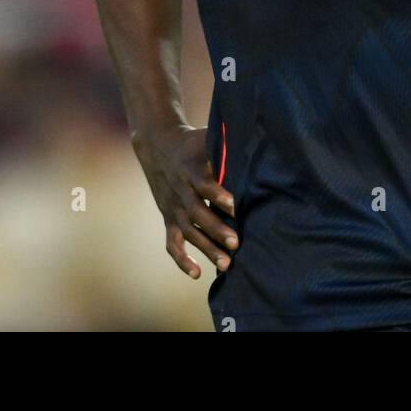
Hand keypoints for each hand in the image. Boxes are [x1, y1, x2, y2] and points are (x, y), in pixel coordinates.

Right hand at [132, 122, 237, 278]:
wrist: (157, 144)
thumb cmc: (192, 142)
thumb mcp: (205, 136)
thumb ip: (225, 143)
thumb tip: (253, 141)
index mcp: (190, 169)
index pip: (204, 185)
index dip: (218, 195)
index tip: (235, 206)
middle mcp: (180, 191)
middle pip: (197, 213)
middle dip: (216, 229)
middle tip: (236, 243)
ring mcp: (173, 207)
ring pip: (188, 232)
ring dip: (205, 249)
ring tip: (226, 265)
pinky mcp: (168, 218)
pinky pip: (172, 243)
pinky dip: (181, 260)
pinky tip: (196, 274)